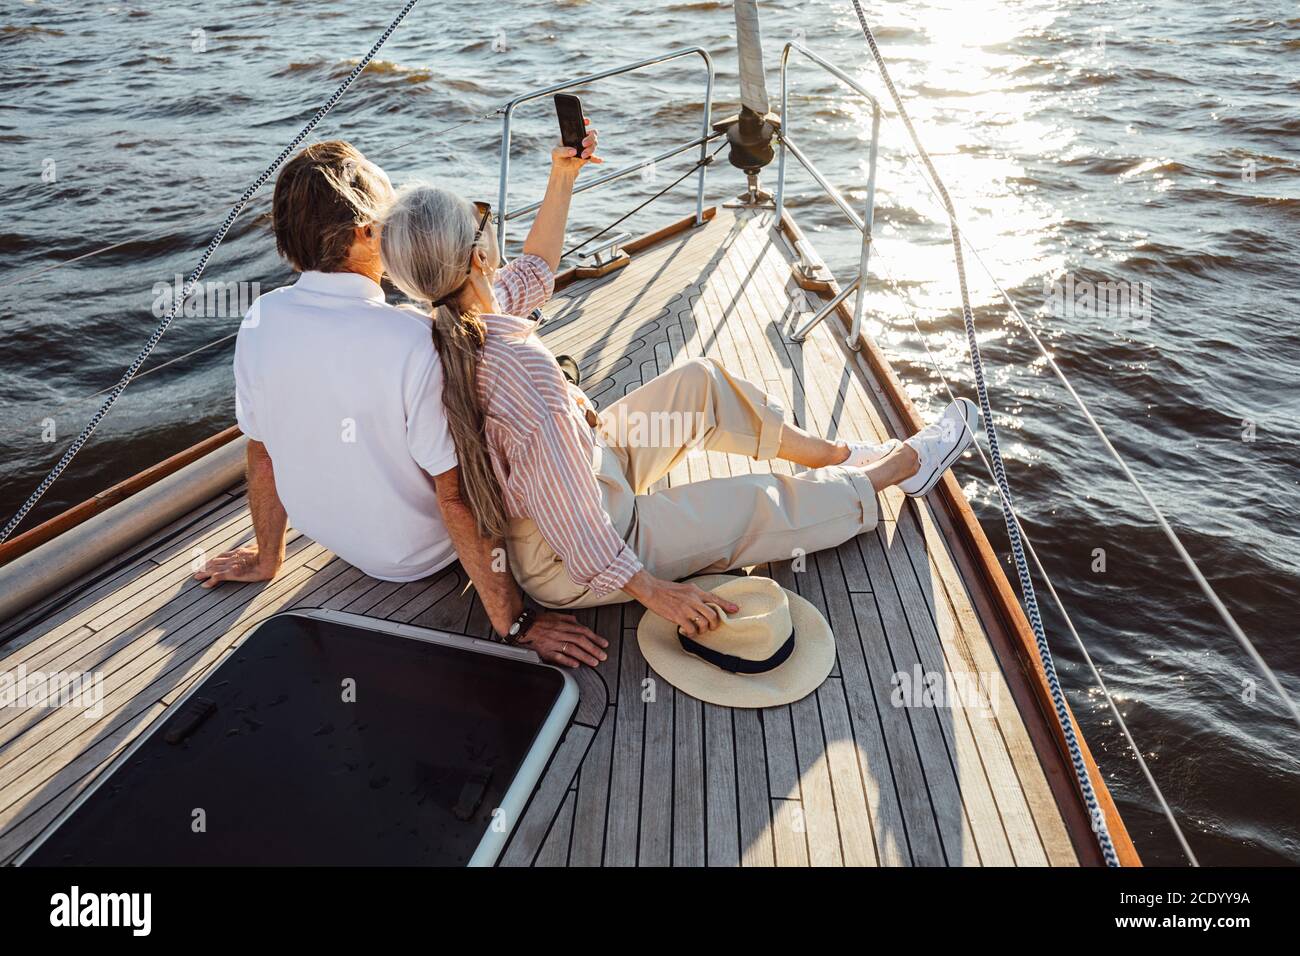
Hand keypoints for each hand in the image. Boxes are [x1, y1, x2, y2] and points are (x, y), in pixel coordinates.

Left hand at [192, 545, 280, 588]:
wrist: (269, 559)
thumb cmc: (268, 555)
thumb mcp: (259, 549)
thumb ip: (254, 550)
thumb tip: (257, 548)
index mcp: (238, 553)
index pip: (222, 556)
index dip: (214, 559)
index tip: (208, 562)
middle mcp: (232, 558)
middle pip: (215, 561)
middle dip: (205, 565)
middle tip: (197, 569)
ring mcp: (231, 565)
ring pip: (213, 568)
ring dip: (204, 573)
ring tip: (196, 577)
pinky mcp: (232, 573)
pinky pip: (217, 577)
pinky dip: (210, 581)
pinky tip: (204, 585)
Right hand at [517, 611, 609, 667]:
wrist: (522, 626)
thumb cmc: (538, 622)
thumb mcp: (554, 615)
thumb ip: (567, 619)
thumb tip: (577, 621)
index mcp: (563, 624)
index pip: (583, 631)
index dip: (595, 638)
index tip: (603, 644)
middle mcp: (560, 633)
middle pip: (580, 641)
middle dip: (593, 649)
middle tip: (603, 656)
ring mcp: (553, 643)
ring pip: (571, 649)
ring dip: (584, 656)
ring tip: (594, 662)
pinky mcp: (546, 651)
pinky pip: (558, 657)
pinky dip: (567, 661)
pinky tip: (576, 664)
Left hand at [551, 117, 601, 174]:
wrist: (562, 168)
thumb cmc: (558, 157)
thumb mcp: (556, 153)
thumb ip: (563, 151)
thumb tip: (573, 151)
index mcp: (573, 134)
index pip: (580, 124)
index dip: (584, 121)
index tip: (587, 121)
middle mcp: (581, 138)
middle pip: (592, 134)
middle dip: (590, 138)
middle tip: (584, 144)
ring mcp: (586, 147)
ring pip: (594, 144)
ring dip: (590, 149)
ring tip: (583, 156)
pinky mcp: (588, 156)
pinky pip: (594, 156)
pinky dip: (596, 158)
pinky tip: (599, 160)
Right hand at [625, 571, 739, 638]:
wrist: (651, 589)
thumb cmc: (666, 589)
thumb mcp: (685, 589)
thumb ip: (695, 595)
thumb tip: (704, 603)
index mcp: (696, 591)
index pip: (715, 598)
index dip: (726, 605)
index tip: (735, 610)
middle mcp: (693, 599)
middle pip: (713, 614)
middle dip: (714, 624)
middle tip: (710, 627)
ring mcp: (686, 608)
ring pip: (703, 623)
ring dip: (702, 630)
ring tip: (697, 631)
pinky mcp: (678, 616)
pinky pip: (691, 629)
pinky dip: (691, 633)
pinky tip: (687, 632)